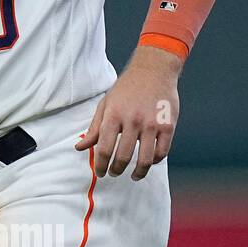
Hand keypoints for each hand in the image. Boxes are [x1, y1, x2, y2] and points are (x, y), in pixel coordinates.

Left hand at [75, 45, 182, 179]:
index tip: (101, 173)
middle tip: (114, 173)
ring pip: (145, 159)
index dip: (101, 166)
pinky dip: (155, 161)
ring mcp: (152, 124)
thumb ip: (94, 129)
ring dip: (138, 173)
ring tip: (134, 175)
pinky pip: (162, 152)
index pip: (104, 150)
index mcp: (114, 116)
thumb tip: (79, 148)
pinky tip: (149, 162)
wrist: (153, 70)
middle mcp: (133, 120)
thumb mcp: (105, 105)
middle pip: (124, 157)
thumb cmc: (126, 89)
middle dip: (117, 170)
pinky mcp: (168, 125)